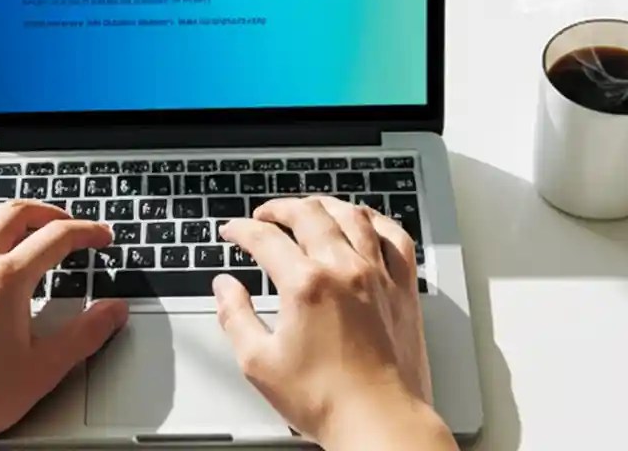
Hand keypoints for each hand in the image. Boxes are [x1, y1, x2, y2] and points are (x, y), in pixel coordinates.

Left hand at [0, 200, 127, 450]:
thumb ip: (85, 334)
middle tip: (67, 225)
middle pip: (15, 213)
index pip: (57, 237)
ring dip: (8, 216)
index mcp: (6, 280)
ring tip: (25, 229)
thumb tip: (112, 311)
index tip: (100, 237)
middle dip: (49, 212)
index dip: (87, 232)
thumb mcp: (42, 370)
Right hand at [216, 196, 454, 450]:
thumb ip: (234, 316)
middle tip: (264, 216)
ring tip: (309, 208)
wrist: (377, 421)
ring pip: (352, 216)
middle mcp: (344, 270)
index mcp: (305, 285)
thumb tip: (224, 288)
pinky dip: (377, 221)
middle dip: (279, 208)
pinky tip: (366, 220)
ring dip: (324, 205)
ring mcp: (378, 276)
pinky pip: (395, 238)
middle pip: (309, 214)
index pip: (264, 238)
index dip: (241, 230)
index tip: (232, 232)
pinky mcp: (402, 289)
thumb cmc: (323, 400)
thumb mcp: (258, 362)